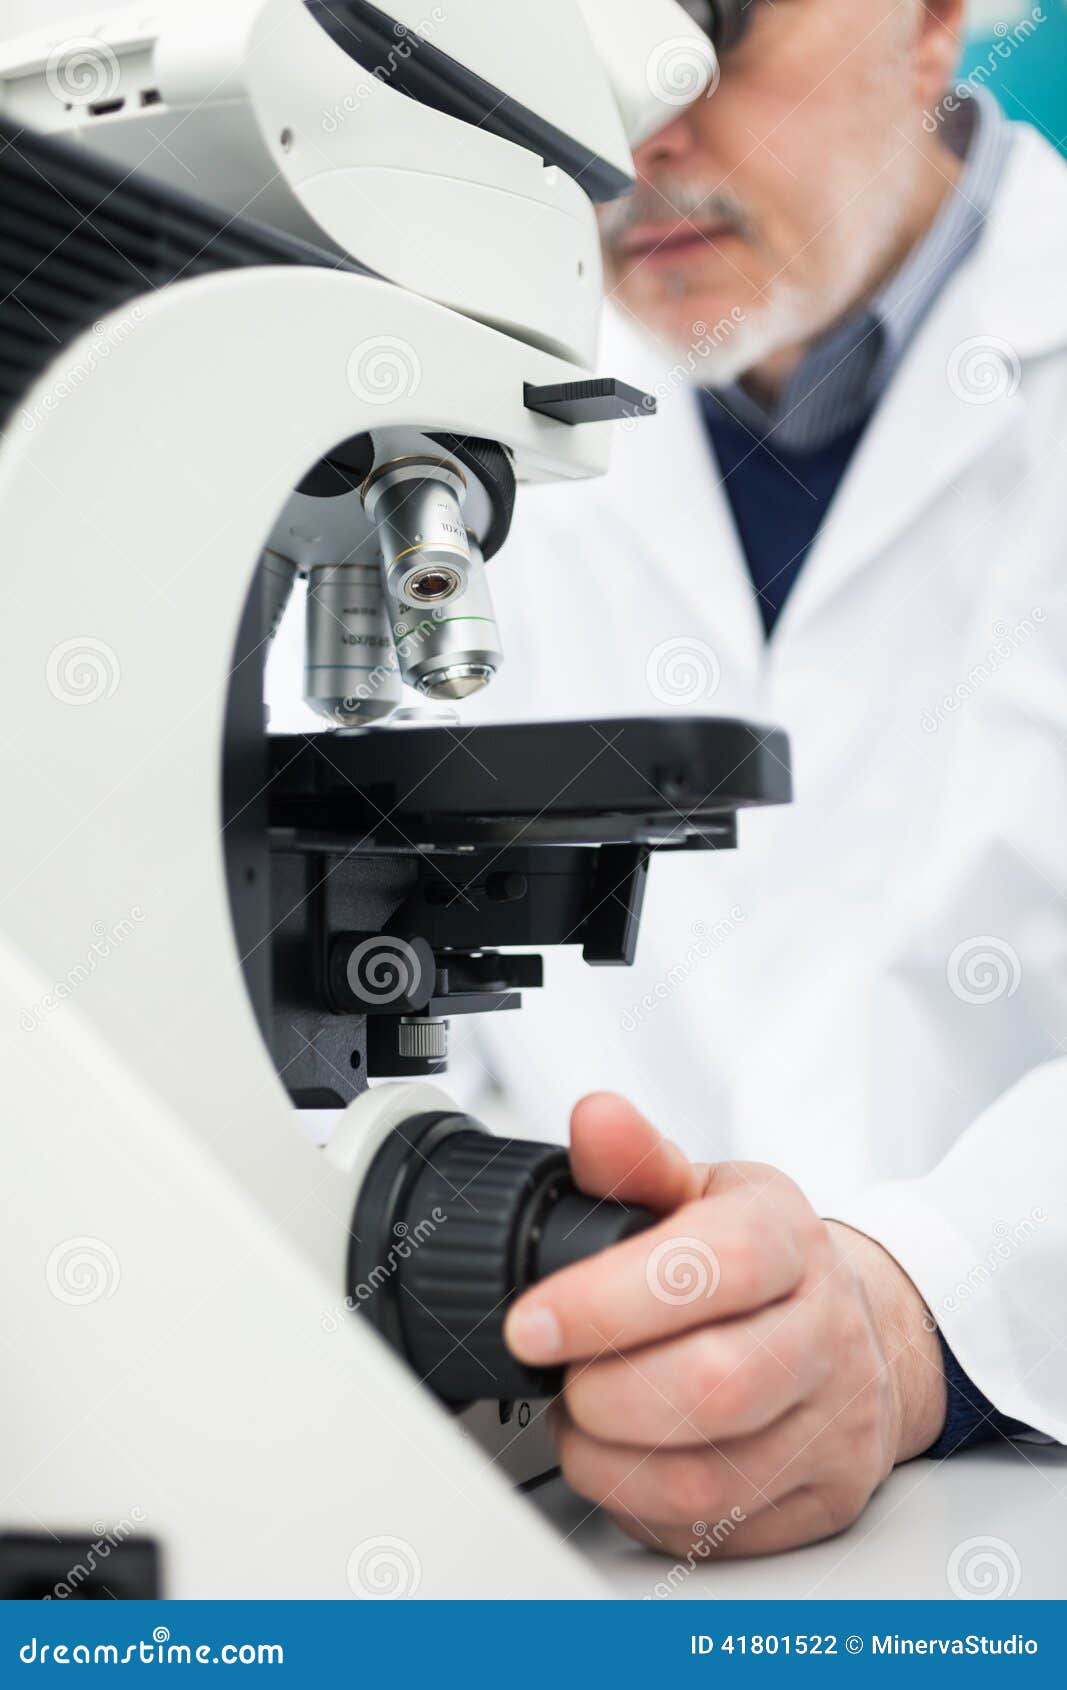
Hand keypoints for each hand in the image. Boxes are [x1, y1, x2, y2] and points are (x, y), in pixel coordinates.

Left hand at [504, 1094, 946, 1556]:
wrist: (856, 1325)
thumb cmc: (759, 1258)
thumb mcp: (702, 1190)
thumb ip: (637, 1161)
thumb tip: (594, 1119)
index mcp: (789, 1239)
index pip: (711, 1268)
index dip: (608, 1301)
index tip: (532, 1321)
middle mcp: (827, 1332)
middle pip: (714, 1386)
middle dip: (603, 1394)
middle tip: (562, 1378)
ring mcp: (838, 1423)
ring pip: (710, 1478)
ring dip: (611, 1460)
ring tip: (585, 1419)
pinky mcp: (829, 1499)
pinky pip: (717, 1531)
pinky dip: (644, 1506)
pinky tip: (628, 1463)